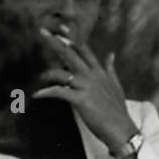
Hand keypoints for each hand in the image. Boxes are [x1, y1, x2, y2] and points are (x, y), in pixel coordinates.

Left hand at [33, 29, 137, 152]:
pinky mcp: (81, 100)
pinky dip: (45, 93)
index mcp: (100, 73)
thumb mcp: (116, 86)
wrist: (122, 130)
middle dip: (56, 42)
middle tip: (42, 31)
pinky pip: (58, 92)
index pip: (85, 51)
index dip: (72, 39)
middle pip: (71, 55)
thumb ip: (110, 69)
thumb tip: (111, 54)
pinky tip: (37, 95)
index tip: (61, 28)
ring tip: (41, 79)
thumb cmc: (118, 111)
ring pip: (61, 73)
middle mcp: (92, 76)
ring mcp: (87, 87)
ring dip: (47, 75)